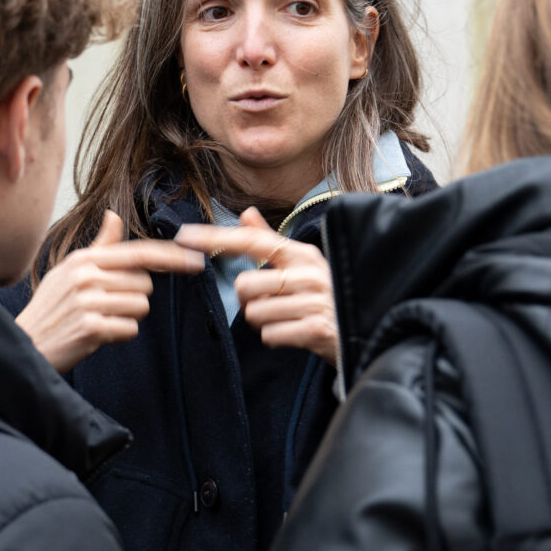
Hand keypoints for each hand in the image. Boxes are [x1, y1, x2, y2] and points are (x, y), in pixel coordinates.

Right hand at [18, 210, 204, 371]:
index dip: (171, 256)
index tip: (196, 261)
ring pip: (141, 307)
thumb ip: (99, 247)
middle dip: (134, 299)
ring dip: (127, 318)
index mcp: (84, 259)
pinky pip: (130, 329)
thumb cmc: (51, 309)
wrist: (25, 346)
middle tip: (105, 308)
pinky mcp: (91, 328)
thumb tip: (114, 215)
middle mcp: (86, 276)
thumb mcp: (68, 271)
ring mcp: (88, 301)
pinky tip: (96, 335)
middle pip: (144, 285)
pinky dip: (119, 335)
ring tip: (99, 320)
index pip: (138, 252)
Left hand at [174, 207, 338, 364]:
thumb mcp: (303, 264)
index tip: (184, 236)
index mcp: (301, 253)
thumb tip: (246, 212)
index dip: (215, 238)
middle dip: (250, 300)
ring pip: (255, 314)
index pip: (251, 240)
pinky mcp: (316, 329)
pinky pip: (270, 335)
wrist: (366, 331)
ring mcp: (314, 301)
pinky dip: (276, 338)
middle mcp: (308, 273)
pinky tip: (295, 333)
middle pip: (245, 285)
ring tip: (288, 318)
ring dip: (264, 321)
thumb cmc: (325, 296)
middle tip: (273, 303)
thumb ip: (271, 240)